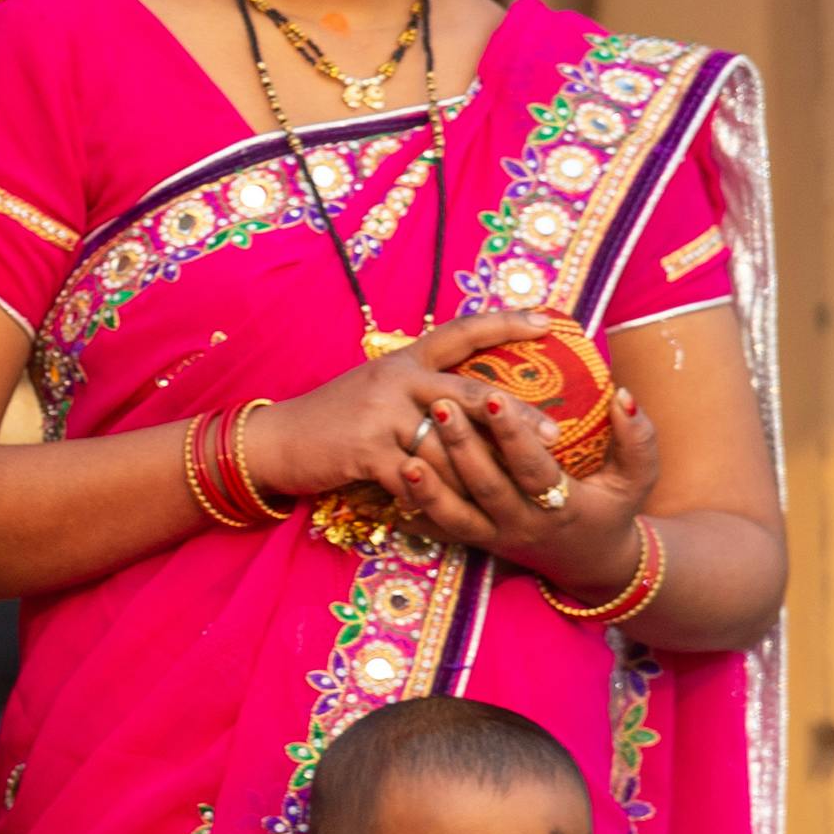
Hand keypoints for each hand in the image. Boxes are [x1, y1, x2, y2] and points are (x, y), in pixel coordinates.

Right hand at [242, 320, 591, 536]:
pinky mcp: (366, 450)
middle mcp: (396, 380)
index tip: (549, 321)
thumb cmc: (335, 418)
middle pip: (467, 393)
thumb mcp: (378, 388)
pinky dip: (438, 496)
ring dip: (484, 469)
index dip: (505, 323)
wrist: (278, 439)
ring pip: (447, 444)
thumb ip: (421, 389)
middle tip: (555, 433)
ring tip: (520, 487)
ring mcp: (380, 414)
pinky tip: (460, 512)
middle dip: (514, 415)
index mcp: (404, 359)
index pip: (461, 331)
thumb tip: (472, 399)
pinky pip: (416, 478)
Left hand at [395, 366, 659, 589]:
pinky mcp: (474, 543)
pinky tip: (391, 482)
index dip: (516, 437)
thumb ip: (638, 438)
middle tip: (439, 404)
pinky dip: (415, 510)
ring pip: (455, 515)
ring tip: (405, 450)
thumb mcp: (637, 480)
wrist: (590, 565)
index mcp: (562, 506)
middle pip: (485, 488)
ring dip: (429, 485)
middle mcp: (523, 525)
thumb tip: (623, 393)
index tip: (498, 398)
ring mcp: (494, 538)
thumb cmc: (613, 511)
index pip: (535, 469)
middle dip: (462, 447)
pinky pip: (439, 530)